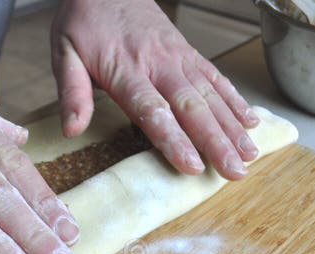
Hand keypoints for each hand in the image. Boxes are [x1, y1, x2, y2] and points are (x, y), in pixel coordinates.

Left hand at [51, 0, 259, 179]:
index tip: (192, 165)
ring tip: (249, 155)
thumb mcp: (63, 52)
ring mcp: (177, 56)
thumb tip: (72, 129)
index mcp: (125, 69)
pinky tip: (250, 122)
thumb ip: (72, 92)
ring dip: (232, 126)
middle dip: (216, 141)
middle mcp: (158, 63)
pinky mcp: (188, 52)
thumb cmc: (83, 21)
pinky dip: (234, 99)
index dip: (173, 139)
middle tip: (234, 171)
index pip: (152, 110)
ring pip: (210, 94)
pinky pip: (215, 77)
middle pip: (191, 107)